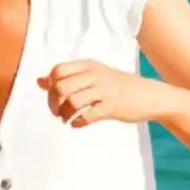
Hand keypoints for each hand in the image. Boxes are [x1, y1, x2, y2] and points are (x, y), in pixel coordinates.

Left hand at [38, 59, 175, 127]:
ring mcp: (105, 90)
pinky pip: (87, 116)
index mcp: (89, 65)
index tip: (54, 98)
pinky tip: (78, 124)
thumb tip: (39, 81)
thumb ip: (67, 78)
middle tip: (57, 113)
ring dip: (65, 115)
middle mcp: (95, 75)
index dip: (50, 86)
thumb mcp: (93, 76)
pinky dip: (77, 123)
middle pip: (61, 86)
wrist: (151, 96)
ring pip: (72, 102)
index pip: (58, 70)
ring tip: (67, 119)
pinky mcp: (113, 107)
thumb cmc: (117, 86)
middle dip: (53, 103)